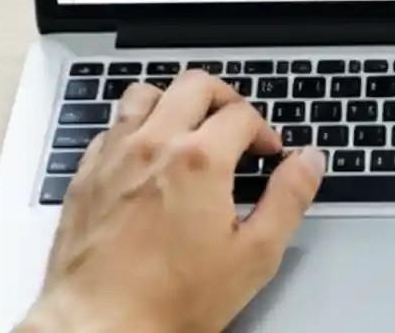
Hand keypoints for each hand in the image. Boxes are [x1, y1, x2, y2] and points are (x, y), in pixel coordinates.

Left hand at [17, 71, 325, 332]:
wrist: (100, 328)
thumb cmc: (171, 300)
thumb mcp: (254, 255)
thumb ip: (289, 198)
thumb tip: (310, 161)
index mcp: (199, 160)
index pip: (242, 114)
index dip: (265, 130)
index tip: (269, 153)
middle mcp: (153, 145)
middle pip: (194, 85)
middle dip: (225, 98)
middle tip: (237, 126)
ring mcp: (113, 157)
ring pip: (144, 95)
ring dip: (174, 102)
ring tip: (190, 128)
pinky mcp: (84, 176)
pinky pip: (110, 128)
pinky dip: (134, 129)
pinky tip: (147, 157)